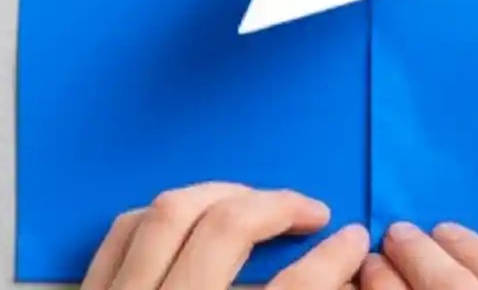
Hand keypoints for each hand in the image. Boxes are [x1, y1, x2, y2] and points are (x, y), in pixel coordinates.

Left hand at [80, 182, 369, 289]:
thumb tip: (339, 281)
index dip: (331, 262)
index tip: (354, 242)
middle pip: (223, 231)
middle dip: (275, 207)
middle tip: (310, 211)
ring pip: (167, 216)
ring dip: (220, 196)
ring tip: (254, 201)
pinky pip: (123, 233)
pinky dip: (162, 213)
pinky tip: (190, 216)